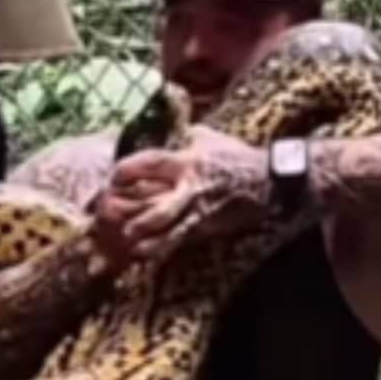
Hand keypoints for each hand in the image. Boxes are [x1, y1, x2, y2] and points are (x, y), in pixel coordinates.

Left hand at [96, 128, 267, 263]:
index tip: (113, 177)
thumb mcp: (211, 139)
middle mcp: (189, 188)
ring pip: (168, 228)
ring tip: (126, 241)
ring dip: (145, 237)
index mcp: (187, 162)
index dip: (127, 170)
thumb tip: (173, 123)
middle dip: (132, 212)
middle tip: (108, 216)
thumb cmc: (238, 157)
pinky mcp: (206, 227)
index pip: (150, 163)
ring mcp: (198, 210)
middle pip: (156, 203)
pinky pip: (180, 240)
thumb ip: (187, 135)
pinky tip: (142, 256)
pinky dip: (161, 248)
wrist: (272, 182)